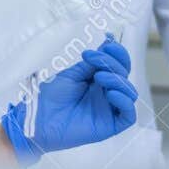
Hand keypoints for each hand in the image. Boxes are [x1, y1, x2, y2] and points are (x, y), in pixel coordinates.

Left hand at [2, 36, 137, 166]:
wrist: (38, 119)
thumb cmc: (50, 98)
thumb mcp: (72, 74)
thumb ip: (92, 63)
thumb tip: (108, 43)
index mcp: (98, 81)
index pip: (119, 65)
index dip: (118, 54)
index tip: (109, 45)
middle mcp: (106, 94)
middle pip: (124, 75)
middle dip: (114, 63)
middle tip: (94, 58)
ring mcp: (109, 109)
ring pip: (130, 93)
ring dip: (118, 80)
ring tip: (99, 76)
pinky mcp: (110, 125)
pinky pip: (129, 115)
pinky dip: (124, 101)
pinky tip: (111, 93)